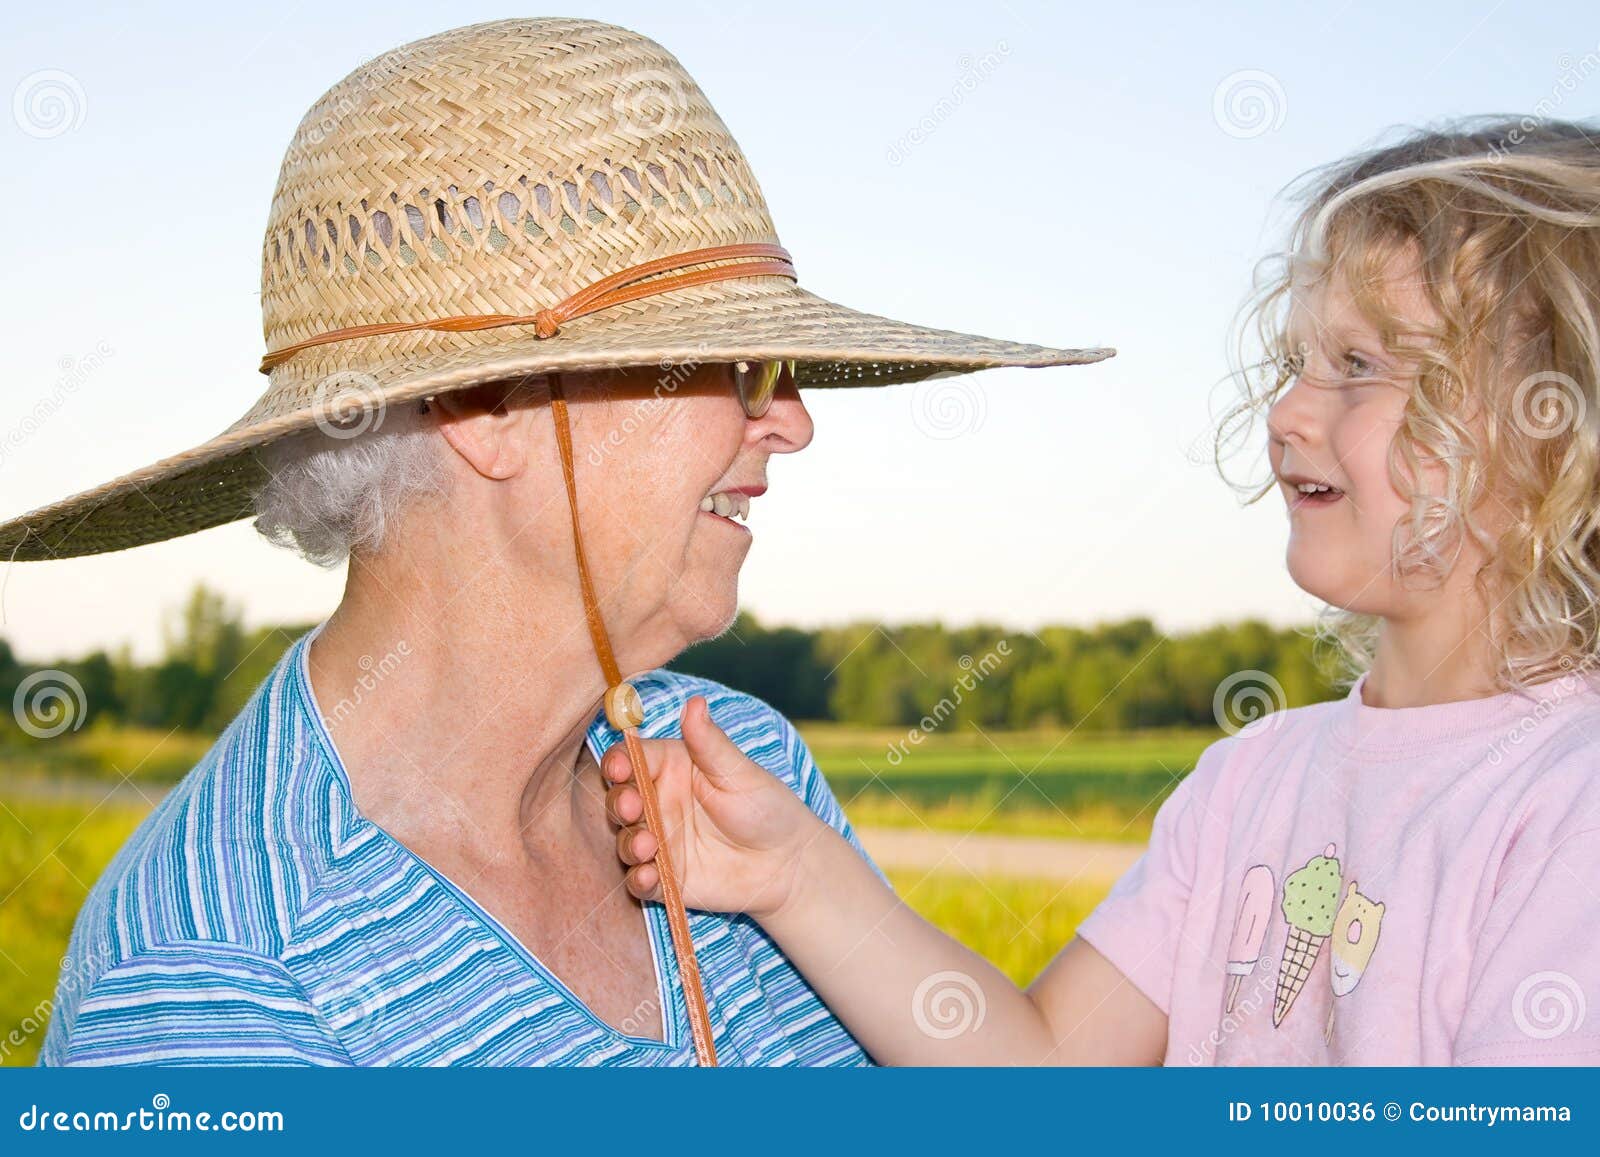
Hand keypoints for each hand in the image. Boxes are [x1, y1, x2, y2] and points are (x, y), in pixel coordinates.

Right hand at [601, 696, 825, 919]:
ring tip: (649, 846)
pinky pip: (640, 880)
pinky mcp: (665, 878)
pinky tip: (649, 876)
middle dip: (618, 802)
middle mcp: (659, 803)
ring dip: (630, 843)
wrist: (789, 863)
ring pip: (626, 840)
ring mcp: (659, 842)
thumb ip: (710, 743)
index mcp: (672, 768)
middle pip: (620, 798)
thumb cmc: (767, 806)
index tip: (619, 767)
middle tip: (631, 807)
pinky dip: (639, 879)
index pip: (633, 759)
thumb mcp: (739, 773)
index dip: (619, 761)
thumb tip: (694, 701)